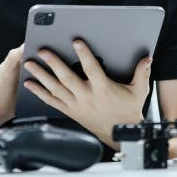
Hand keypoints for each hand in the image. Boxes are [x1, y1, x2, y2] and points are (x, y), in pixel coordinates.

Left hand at [22, 40, 150, 146]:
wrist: (120, 135)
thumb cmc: (128, 112)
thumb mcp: (139, 91)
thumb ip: (141, 73)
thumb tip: (147, 58)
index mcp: (103, 89)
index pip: (91, 68)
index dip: (84, 54)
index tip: (76, 41)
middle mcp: (87, 97)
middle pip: (67, 78)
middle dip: (54, 63)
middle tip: (43, 50)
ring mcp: (77, 105)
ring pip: (55, 89)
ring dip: (41, 76)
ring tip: (30, 64)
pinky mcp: (71, 112)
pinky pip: (52, 102)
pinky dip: (40, 93)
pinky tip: (30, 84)